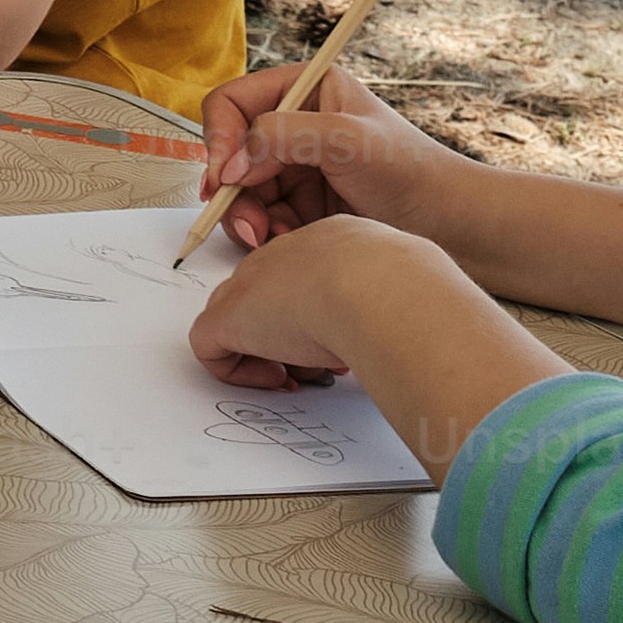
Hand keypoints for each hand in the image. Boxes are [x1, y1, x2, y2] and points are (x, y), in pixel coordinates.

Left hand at [187, 210, 483, 393]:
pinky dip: (237, 372)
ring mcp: (250, 284)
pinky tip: (278, 381)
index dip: (323, 316)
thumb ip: (398, 304)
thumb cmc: (404, 288)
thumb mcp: (407, 290)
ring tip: (307, 372)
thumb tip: (413, 332)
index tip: (347, 342)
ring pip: (241, 321)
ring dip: (272, 354)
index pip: (310, 278)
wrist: (377, 286)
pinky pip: (209, 347)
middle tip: (324, 364)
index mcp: (330, 242)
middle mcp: (285, 255)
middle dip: (294, 337)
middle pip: (272, 299)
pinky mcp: (227, 318)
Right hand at [191, 61, 475, 250]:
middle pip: (229, 154)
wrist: (452, 225)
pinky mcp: (301, 205)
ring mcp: (296, 168)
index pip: (233, 103)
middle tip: (247, 222)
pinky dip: (265, 234)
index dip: (219, 139)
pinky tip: (288, 244)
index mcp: (304, 90)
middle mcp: (294, 126)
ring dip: (247, 217)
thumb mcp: (348, 139)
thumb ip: (283, 136)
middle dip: (232, 191)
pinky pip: (260, 218)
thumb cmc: (413, 172)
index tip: (224, 177)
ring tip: (270, 238)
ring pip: (240, 192)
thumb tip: (230, 164)